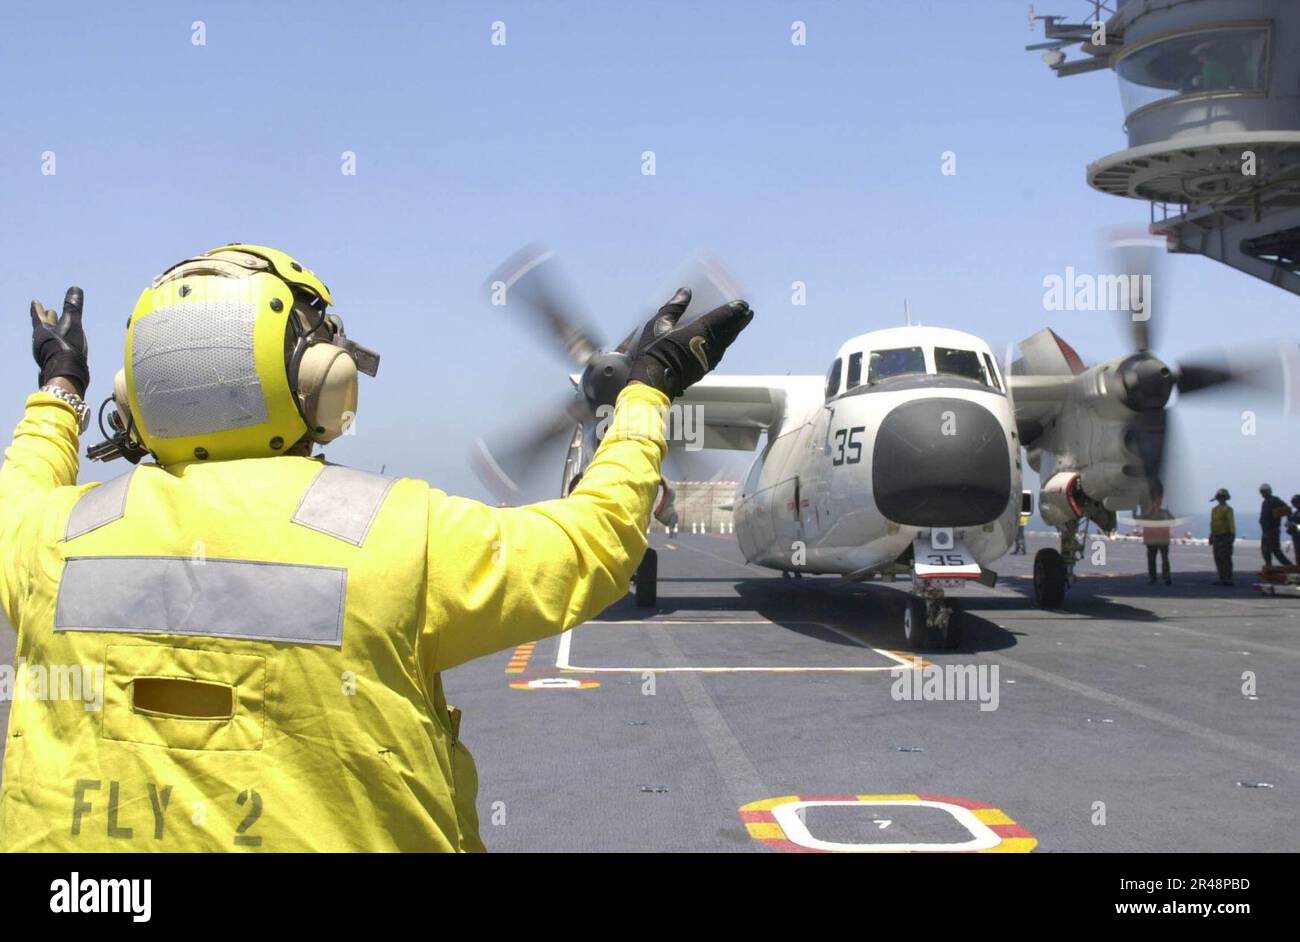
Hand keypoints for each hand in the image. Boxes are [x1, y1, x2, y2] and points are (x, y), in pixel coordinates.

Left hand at [31, 287, 88, 396]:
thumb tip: (75, 288)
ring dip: (54, 332)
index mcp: (42, 331)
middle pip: (43, 326)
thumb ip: (73, 307)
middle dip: (47, 319)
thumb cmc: (67, 347)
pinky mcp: (53, 363)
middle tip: (50, 312)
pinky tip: (63, 347)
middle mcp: (41, 342)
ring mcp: (46, 354)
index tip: (35, 302)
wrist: (67, 375)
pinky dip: (58, 343)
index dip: (37, 308)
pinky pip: (54, 349)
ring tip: (58, 328)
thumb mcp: (72, 324)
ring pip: (49, 338)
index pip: (38, 316)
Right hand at [627, 288, 751, 398]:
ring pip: (726, 343)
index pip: (723, 318)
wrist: (653, 382)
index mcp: (699, 331)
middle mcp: (709, 346)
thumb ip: (674, 307)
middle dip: (740, 321)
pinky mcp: (703, 370)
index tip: (743, 304)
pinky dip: (724, 345)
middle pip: (729, 331)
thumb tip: (685, 292)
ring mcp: (708, 359)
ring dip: (733, 333)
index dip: (734, 310)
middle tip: (747, 313)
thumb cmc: (654, 351)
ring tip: (738, 325)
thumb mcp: (659, 325)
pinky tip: (722, 343)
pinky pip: (719, 353)